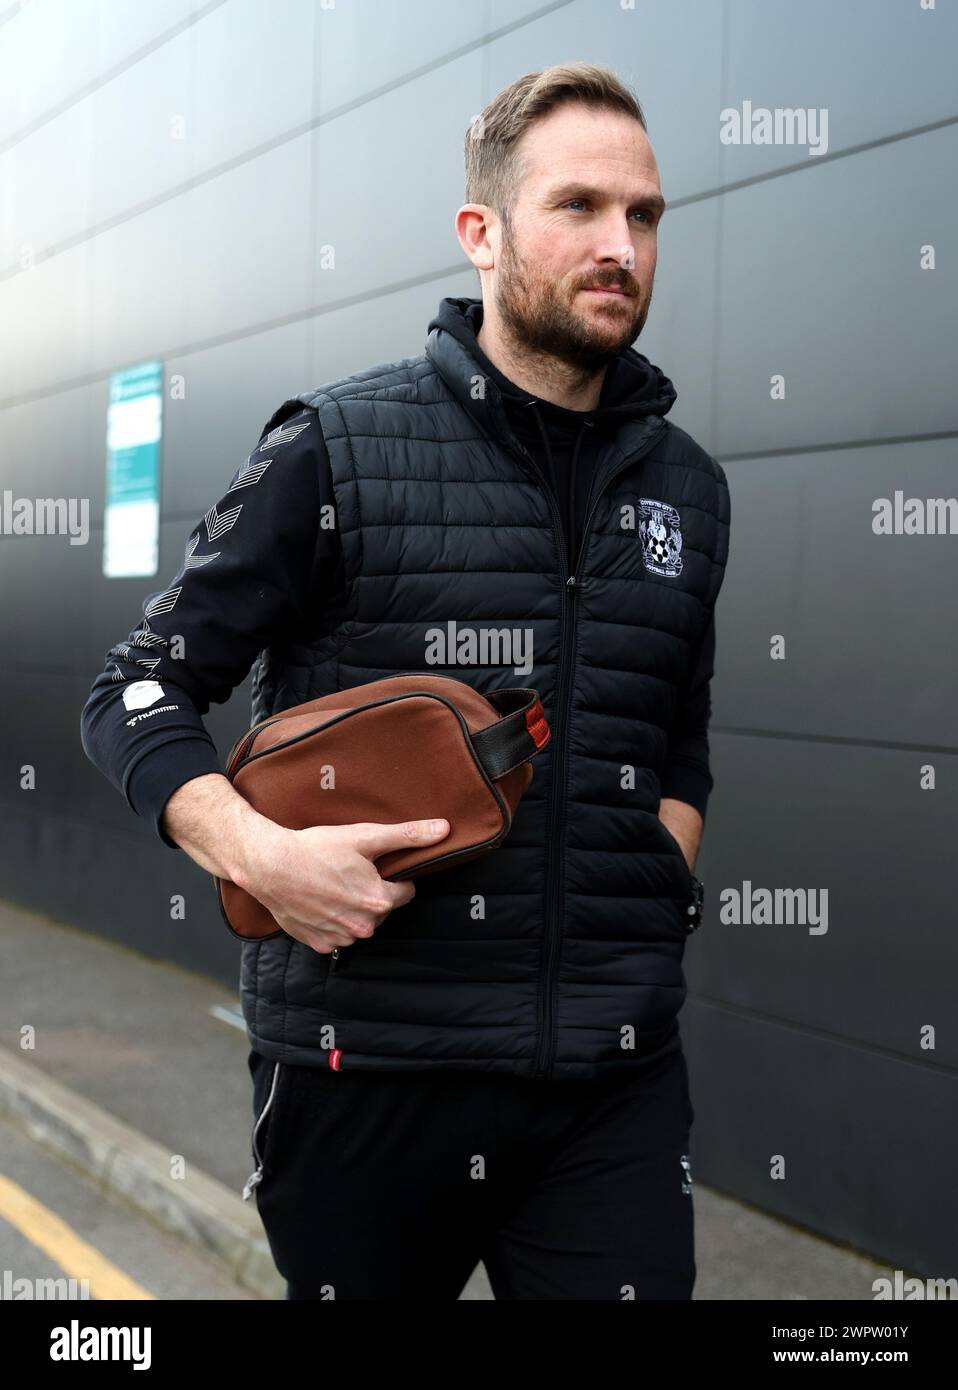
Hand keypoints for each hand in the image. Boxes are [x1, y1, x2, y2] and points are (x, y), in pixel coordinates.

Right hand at [236, 817, 450, 954]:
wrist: (269, 865)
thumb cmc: (316, 849)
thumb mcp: (365, 836)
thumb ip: (407, 835)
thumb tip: (444, 829)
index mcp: (379, 902)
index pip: (405, 892)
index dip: (393, 877)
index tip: (374, 866)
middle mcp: (362, 927)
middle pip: (382, 909)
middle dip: (372, 892)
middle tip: (349, 872)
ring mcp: (339, 938)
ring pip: (360, 923)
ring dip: (352, 908)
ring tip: (332, 885)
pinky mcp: (319, 944)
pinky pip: (336, 935)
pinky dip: (332, 921)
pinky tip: (320, 901)